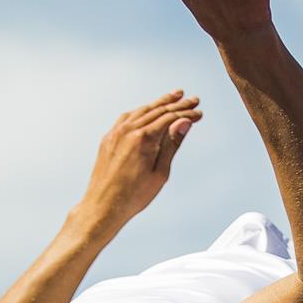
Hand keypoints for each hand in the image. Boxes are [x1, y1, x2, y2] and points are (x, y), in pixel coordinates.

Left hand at [79, 90, 201, 225]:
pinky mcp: (108, 138)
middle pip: (157, 110)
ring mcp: (116, 132)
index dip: (186, 114)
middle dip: (177, 104)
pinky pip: (127, 117)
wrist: (103, 205)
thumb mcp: (160, 172)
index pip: (170, 118)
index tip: (199, 113)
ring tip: (174, 97)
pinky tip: (147, 110)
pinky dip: (141, 111)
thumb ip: (172, 144)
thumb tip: (184, 122)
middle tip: (192, 99)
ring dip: (159, 103)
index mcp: (144, 139)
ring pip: (142, 111)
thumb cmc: (134, 195)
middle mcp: (128, 130)